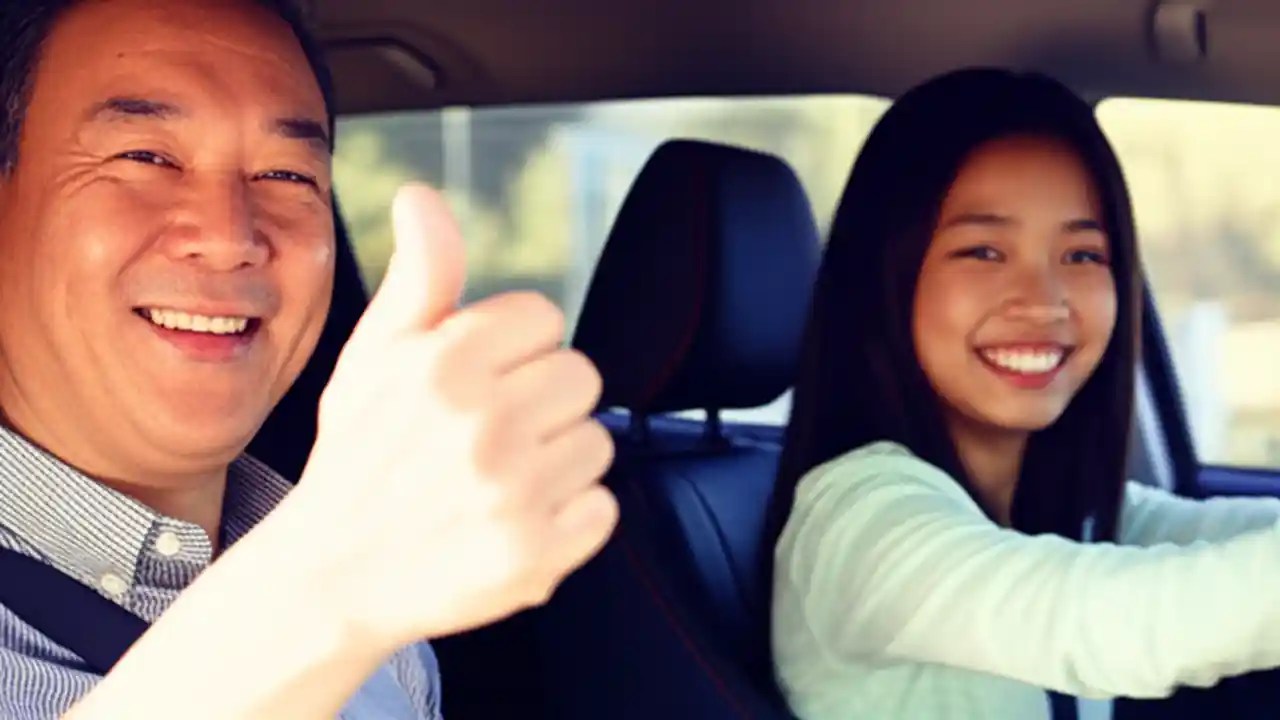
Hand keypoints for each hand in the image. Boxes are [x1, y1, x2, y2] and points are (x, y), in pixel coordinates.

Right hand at [287, 184, 617, 650]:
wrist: (335, 574)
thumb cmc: (360, 455)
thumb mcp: (373, 357)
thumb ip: (419, 277)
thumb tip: (422, 196)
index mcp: (443, 365)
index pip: (543, 318)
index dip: (512, 348)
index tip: (477, 381)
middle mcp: (481, 425)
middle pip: (580, 376)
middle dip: (540, 400)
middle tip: (488, 435)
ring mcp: (512, 493)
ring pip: (596, 442)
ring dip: (558, 461)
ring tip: (498, 480)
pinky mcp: (536, 554)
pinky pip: (603, 509)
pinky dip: (569, 519)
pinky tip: (514, 520)